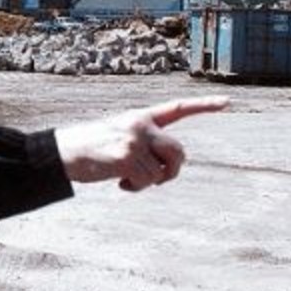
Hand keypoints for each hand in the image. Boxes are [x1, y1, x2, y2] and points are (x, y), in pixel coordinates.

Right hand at [54, 96, 229, 191]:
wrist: (63, 152)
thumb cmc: (90, 148)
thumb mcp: (119, 137)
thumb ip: (144, 144)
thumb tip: (168, 169)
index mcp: (141, 116)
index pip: (177, 109)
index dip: (204, 106)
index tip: (227, 103)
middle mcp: (141, 124)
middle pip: (179, 151)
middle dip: (172, 170)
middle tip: (157, 178)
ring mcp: (134, 139)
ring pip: (162, 172)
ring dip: (146, 182)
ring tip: (124, 177)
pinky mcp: (127, 156)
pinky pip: (147, 181)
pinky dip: (135, 187)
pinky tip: (118, 182)